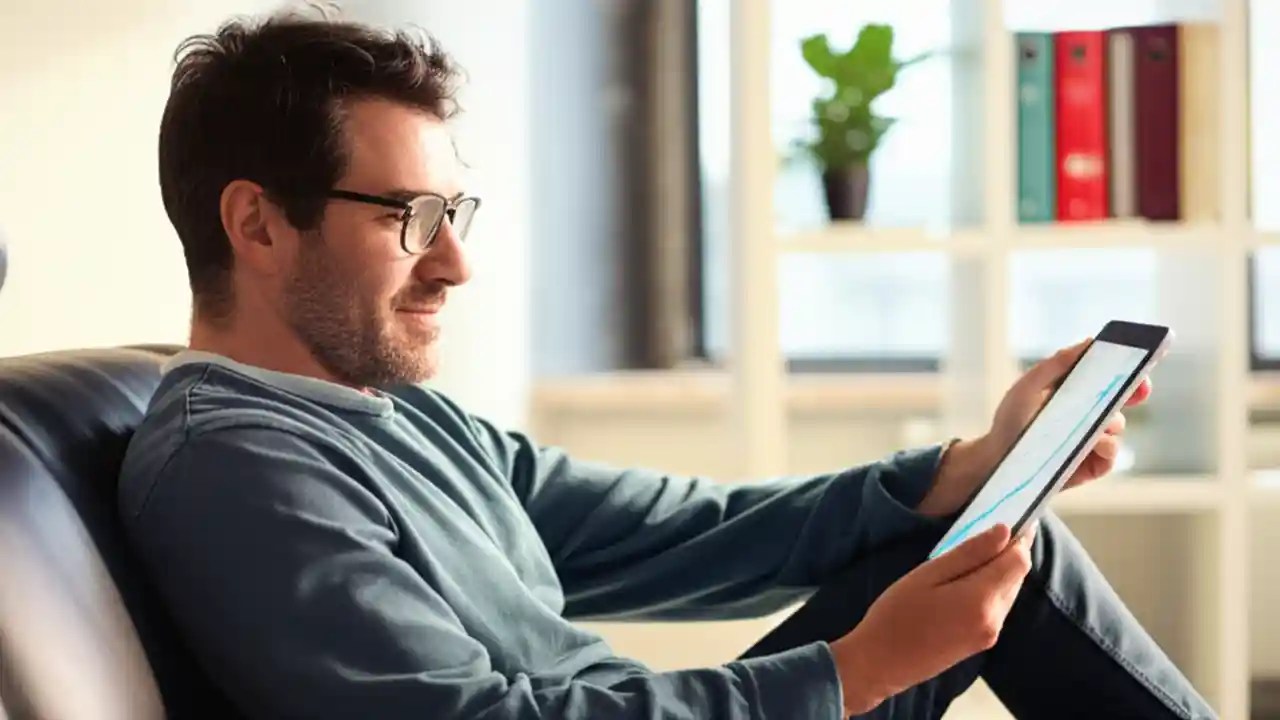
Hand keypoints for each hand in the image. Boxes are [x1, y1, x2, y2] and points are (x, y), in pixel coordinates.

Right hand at [828, 523, 1034, 714]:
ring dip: (999, 570)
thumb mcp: (928, 575)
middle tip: (983, 533)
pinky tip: (965, 582)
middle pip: (1017, 576)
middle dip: (1009, 552)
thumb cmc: (896, 614)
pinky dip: (991, 588)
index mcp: (982, 599)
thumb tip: (1004, 532)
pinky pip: (998, 607)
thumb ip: (969, 553)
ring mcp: (990, 634)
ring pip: (1009, 591)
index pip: (1019, 560)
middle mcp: (995, 619)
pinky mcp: (981, 642)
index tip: (1009, 518)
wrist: (880, 664)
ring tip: (970, 556)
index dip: (1020, 536)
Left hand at [918, 339, 1151, 516]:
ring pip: (1117, 425)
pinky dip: (1106, 446)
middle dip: (1132, 392)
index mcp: (1077, 392)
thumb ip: (1057, 364)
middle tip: (1136, 389)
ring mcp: (1094, 440)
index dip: (1129, 371)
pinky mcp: (1093, 465)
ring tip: (1087, 424)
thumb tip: (1090, 342)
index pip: (1111, 378)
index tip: (1139, 365)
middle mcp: (1090, 414)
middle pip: (1122, 399)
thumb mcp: (1029, 386)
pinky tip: (1092, 443)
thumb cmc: (1012, 419)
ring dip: (1107, 422)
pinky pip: (1112, 453)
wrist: (998, 458)